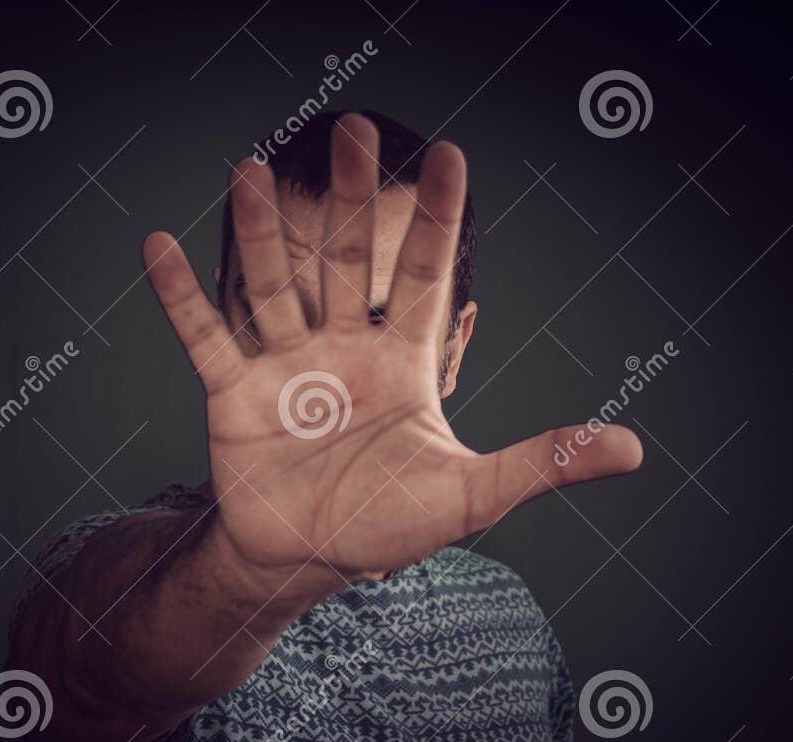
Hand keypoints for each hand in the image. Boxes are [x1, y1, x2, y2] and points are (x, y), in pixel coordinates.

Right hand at [141, 115, 641, 592]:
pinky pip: (203, 336)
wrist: (304, 561)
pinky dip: (180, 295)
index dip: (435, 217)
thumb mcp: (471, 496)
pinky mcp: (232, 394)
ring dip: (257, 231)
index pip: (421, 273)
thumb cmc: (388, 525)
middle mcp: (341, 348)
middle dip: (348, 199)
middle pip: (342, 260)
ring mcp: (284, 366)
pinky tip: (159, 245)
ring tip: (246, 167)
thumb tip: (633, 449)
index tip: (452, 153)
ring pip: (270, 285)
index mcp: (399, 360)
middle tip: (350, 129)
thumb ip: (541, 462)